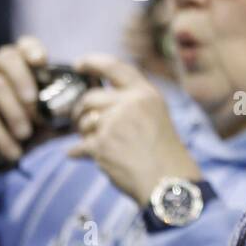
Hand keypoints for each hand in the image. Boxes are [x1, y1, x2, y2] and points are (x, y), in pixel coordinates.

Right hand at [0, 36, 49, 170]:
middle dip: (23, 77)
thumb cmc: (19, 128)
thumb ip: (62, 117)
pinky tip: (14, 152)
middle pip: (5, 57)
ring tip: (25, 134)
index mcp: (17, 70)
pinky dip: (0, 136)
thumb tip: (88, 114)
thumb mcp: (44, 122)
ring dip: (14, 112)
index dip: (32, 49)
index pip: (22, 48)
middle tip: (34, 101)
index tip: (42, 61)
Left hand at [68, 55, 200, 205]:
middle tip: (80, 122)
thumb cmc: (165, 155)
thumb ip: (132, 105)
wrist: (168, 182)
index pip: (115, 67)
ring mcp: (115, 123)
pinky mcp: (102, 144)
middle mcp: (130, 104)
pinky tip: (78, 155)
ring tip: (93, 143)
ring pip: (83, 121)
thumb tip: (96, 105)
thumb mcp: (156, 117)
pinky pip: (79, 145)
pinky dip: (77, 152)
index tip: (80, 65)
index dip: (94, 63)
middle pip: (90, 97)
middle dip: (81, 110)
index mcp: (146, 94)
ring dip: (83, 133)